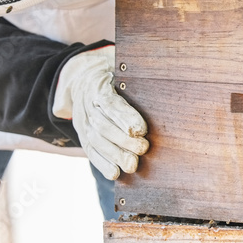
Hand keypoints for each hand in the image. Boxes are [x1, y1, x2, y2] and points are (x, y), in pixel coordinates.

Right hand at [52, 46, 148, 178]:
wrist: (81, 81)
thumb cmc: (112, 77)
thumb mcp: (120, 70)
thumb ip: (134, 79)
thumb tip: (160, 84)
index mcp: (98, 86)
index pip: (110, 103)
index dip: (125, 117)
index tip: (141, 130)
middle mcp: (87, 105)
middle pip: (103, 126)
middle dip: (123, 141)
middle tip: (143, 149)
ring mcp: (82, 123)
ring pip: (95, 141)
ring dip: (115, 156)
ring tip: (132, 165)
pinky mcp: (83, 137)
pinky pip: (90, 152)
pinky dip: (102, 164)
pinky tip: (115, 173)